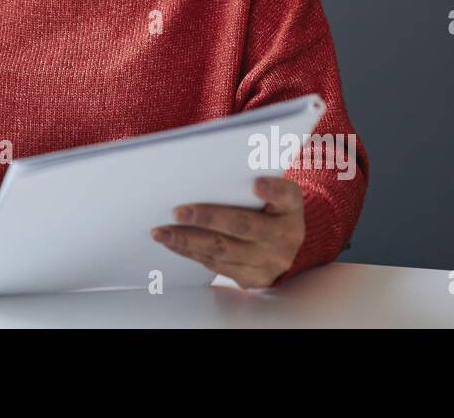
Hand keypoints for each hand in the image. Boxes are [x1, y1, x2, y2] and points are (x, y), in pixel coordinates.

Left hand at [150, 176, 304, 288]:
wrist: (283, 244)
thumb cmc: (270, 207)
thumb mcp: (275, 190)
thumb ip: (256, 181)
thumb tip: (224, 174)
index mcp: (291, 207)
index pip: (286, 195)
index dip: (272, 190)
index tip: (256, 184)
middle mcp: (286, 237)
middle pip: (242, 226)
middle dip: (206, 218)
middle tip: (177, 212)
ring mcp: (270, 262)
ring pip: (223, 250)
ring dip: (188, 240)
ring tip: (162, 232)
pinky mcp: (252, 278)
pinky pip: (217, 265)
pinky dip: (191, 253)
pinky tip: (174, 243)